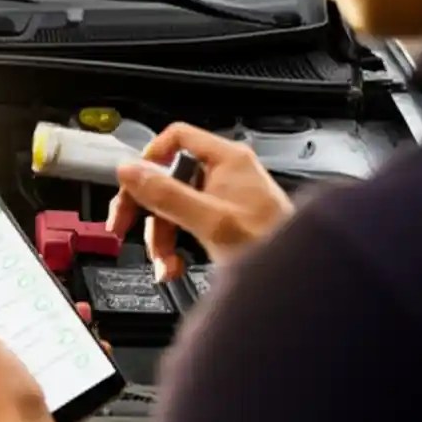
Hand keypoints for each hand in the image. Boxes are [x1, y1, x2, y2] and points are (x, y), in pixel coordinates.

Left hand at [0, 283, 107, 421]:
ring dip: (51, 329)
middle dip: (25, 311)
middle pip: (2, 330)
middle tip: (45, 295)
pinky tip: (83, 348)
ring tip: (73, 317)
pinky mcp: (34, 397)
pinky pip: (51, 366)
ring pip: (30, 346)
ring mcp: (9, 384)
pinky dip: (68, 354)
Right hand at [106, 122, 293, 280]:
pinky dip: (175, 248)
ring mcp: (224, 199)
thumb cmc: (272, 248)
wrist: (298, 283)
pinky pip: (186, 226)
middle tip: (123, 227)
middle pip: (167, 179)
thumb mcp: (209, 220)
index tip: (133, 185)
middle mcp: (225, 175)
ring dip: (161, 238)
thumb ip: (166, 194)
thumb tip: (130, 171)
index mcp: (227, 160)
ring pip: (173, 208)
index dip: (150, 159)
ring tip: (164, 263)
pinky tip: (174, 266)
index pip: (176, 138)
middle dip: (147, 209)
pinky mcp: (223, 224)